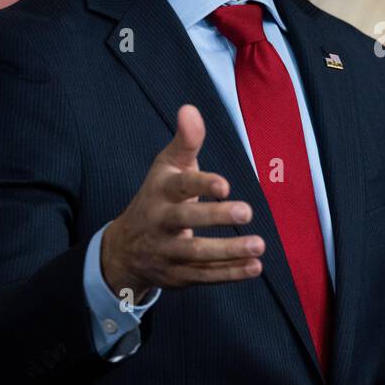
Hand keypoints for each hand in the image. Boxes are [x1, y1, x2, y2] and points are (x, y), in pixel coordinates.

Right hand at [101, 104, 263, 298]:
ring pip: (197, 254)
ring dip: (229, 251)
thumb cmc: (157, 197)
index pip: (179, 186)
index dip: (201, 184)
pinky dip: (230, 274)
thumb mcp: (166, 167)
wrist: (125, 249)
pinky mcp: (178, 275)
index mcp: (160, 192)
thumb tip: (190, 108)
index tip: (225, 185)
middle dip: (214, 218)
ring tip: (259, 245)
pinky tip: (255, 266)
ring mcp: (167, 251)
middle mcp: (160, 222)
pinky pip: (205, 276)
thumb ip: (185, 141)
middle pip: (185, 220)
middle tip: (246, 212)